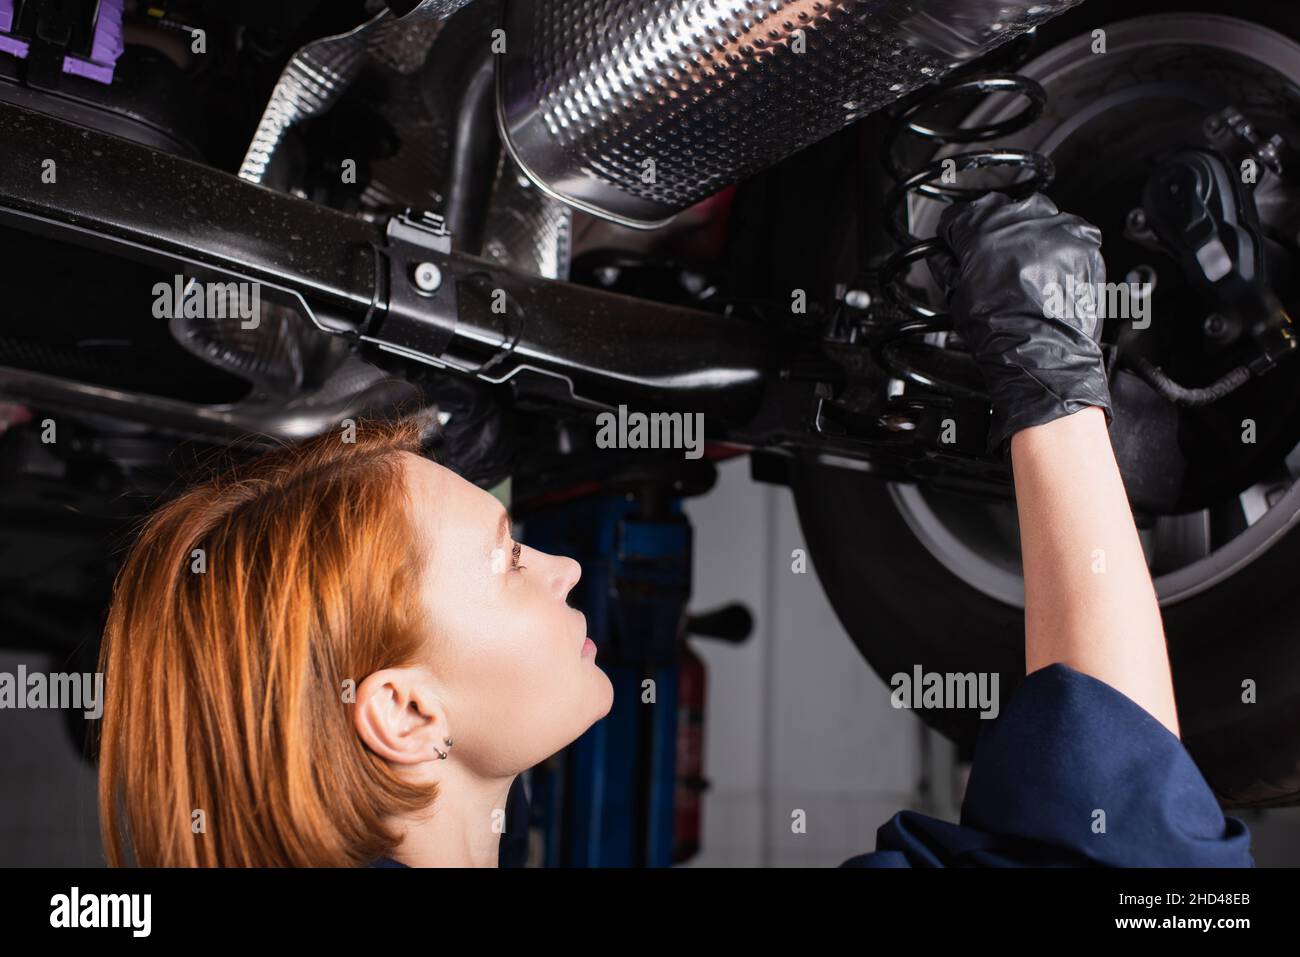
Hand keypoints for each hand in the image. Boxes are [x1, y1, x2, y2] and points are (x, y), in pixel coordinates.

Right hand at [934, 192, 1112, 455]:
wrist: (1042, 353)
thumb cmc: (1001, 329)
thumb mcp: (956, 297)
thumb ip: (948, 267)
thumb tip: (944, 256)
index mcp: (983, 226)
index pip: (960, 216)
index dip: (955, 236)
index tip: (956, 247)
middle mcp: (1022, 217)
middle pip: (1002, 213)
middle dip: (995, 235)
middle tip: (993, 266)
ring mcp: (1057, 228)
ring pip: (1036, 222)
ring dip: (1028, 239)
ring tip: (1024, 273)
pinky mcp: (1084, 243)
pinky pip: (1068, 237)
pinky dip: (1058, 251)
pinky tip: (1048, 276)